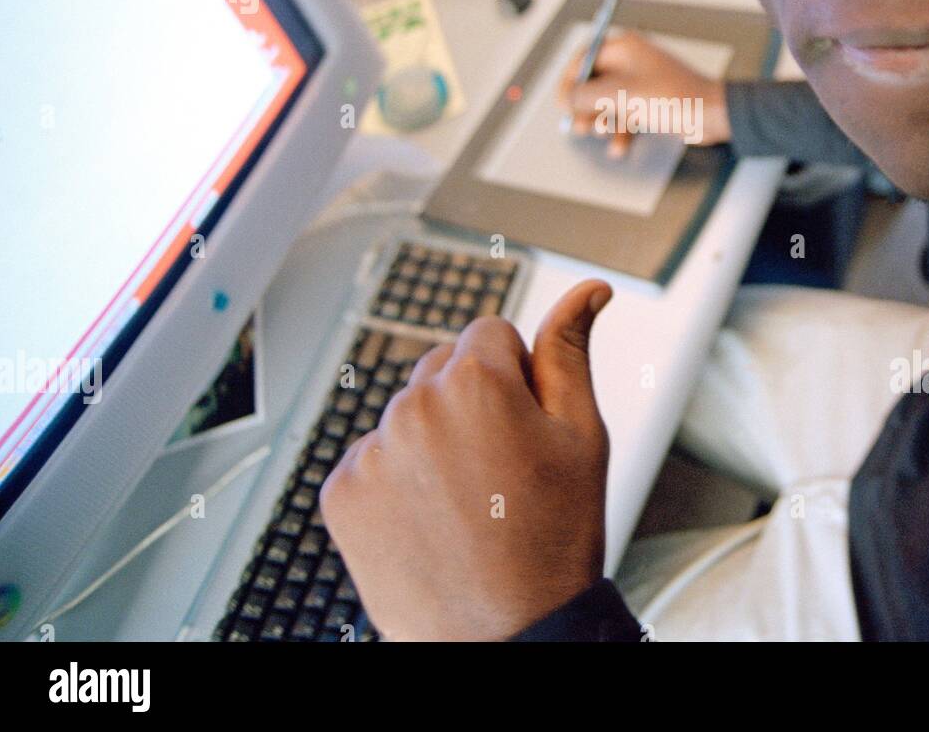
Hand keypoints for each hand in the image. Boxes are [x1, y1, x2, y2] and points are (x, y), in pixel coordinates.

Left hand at [320, 279, 613, 640]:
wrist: (507, 637)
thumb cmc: (554, 537)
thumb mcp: (582, 435)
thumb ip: (571, 349)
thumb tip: (588, 290)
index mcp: (477, 380)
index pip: (489, 334)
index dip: (515, 379)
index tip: (523, 429)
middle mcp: (414, 404)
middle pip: (442, 368)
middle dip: (469, 401)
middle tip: (499, 469)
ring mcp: (372, 451)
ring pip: (406, 413)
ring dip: (431, 438)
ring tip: (466, 500)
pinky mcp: (340, 493)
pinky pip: (371, 457)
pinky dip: (396, 478)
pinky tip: (430, 517)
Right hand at [556, 30, 731, 157]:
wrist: (710, 115)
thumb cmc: (671, 97)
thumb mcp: (619, 95)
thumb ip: (585, 95)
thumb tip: (565, 98)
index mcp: (624, 48)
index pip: (584, 58)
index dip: (569, 81)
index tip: (563, 102)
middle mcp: (631, 61)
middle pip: (594, 82)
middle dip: (585, 106)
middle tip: (580, 125)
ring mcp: (641, 82)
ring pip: (608, 102)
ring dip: (602, 121)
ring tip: (601, 133)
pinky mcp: (650, 102)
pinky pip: (626, 115)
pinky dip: (620, 130)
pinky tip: (619, 147)